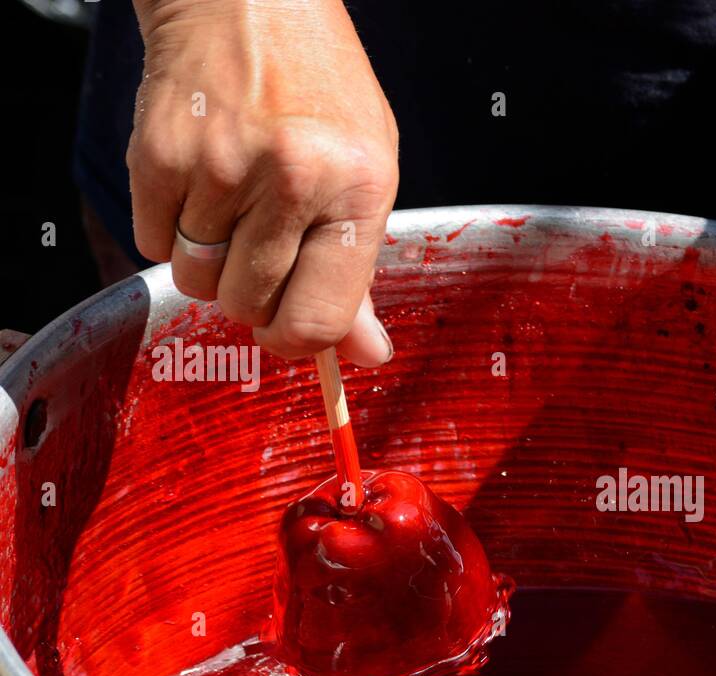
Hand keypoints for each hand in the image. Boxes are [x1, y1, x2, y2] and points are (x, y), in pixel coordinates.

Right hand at [128, 0, 398, 366]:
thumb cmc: (319, 88)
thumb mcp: (366, 173)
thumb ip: (360, 272)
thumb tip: (365, 353)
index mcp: (356, 190)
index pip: (318, 319)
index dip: (299, 341)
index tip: (293, 331)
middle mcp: (291, 179)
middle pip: (249, 308)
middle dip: (252, 297)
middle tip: (265, 250)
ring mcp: (220, 167)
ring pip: (196, 283)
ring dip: (210, 265)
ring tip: (233, 211)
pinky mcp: (158, 155)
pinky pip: (154, 245)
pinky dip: (170, 232)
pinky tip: (200, 188)